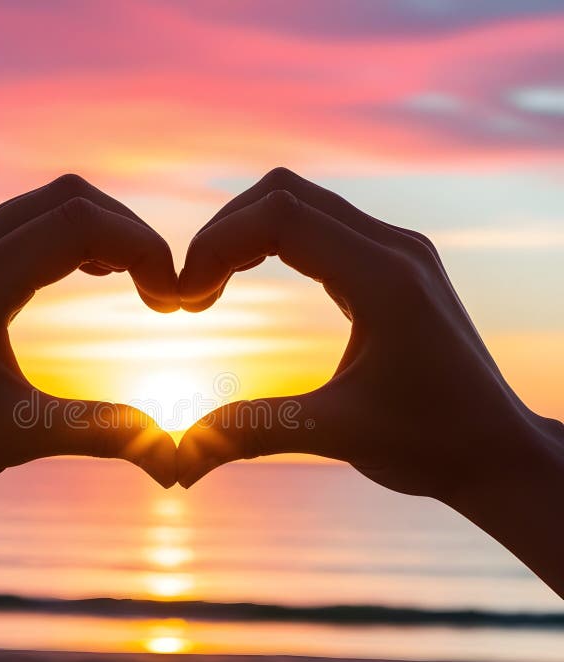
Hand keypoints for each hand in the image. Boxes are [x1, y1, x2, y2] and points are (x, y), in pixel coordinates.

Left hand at [0, 175, 177, 600]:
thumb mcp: (18, 438)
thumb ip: (101, 432)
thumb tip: (173, 455)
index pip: (76, 224)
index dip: (141, 247)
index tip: (171, 295)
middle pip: (63, 199)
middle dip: (127, 233)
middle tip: (160, 287)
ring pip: (40, 207)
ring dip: (97, 232)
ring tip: (135, 279)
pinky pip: (17, 228)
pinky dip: (64, 241)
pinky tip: (88, 275)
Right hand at [177, 168, 563, 593]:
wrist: (495, 451)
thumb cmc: (431, 444)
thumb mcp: (336, 434)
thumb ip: (252, 431)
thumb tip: (179, 457)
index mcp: (384, 278)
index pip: (280, 216)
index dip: (216, 244)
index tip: (185, 297)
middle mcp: (394, 248)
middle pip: (284, 193)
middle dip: (223, 233)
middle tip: (190, 292)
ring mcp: (396, 252)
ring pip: (300, 203)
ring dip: (244, 234)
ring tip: (208, 288)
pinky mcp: (392, 267)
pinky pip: (319, 228)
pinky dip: (271, 243)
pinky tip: (246, 279)